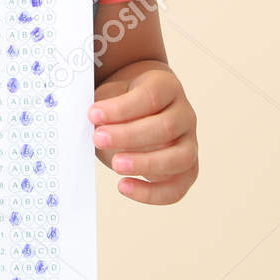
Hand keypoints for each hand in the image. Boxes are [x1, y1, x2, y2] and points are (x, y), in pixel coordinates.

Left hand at [89, 63, 197, 203]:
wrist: (139, 107)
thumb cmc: (121, 101)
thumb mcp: (111, 94)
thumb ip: (103, 108)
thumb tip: (89, 125)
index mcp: (166, 87)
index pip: (150, 96)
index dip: (121, 108)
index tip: (92, 114)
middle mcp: (184, 114)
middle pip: (166, 127)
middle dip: (129, 136)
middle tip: (98, 138)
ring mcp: (190, 142)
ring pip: (179, 158)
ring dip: (146, 163)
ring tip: (115, 164)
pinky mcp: (187, 169)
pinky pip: (177, 187)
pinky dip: (151, 193)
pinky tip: (123, 186)